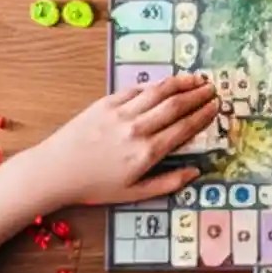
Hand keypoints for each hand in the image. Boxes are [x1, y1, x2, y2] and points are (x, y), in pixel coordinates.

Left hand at [32, 74, 214, 204]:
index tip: (215, 107)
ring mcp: (121, 112)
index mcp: (147, 153)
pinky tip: (165, 84)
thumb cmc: (95, 186)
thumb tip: (195, 172)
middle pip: (175, 105)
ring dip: (180, 83)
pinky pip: (136, 90)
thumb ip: (168, 183)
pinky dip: (154, 85)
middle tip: (212, 89)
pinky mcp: (106, 103)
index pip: (183, 128)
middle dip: (197, 95)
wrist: (56, 170)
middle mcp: (137, 129)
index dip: (203, 115)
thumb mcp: (134, 193)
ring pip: (158, 91)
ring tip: (196, 79)